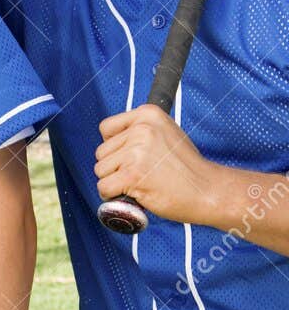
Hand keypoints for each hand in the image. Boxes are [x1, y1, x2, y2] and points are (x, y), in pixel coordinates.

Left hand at [96, 104, 221, 225]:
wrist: (210, 191)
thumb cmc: (187, 168)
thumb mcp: (166, 134)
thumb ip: (140, 131)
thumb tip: (110, 140)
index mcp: (148, 114)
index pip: (106, 128)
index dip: (114, 147)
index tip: (132, 156)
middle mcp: (141, 129)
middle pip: (101, 152)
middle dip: (116, 167)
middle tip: (143, 174)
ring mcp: (137, 151)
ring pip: (101, 170)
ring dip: (115, 182)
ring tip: (142, 183)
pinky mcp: (132, 174)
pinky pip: (104, 187)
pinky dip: (113, 196)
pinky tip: (134, 195)